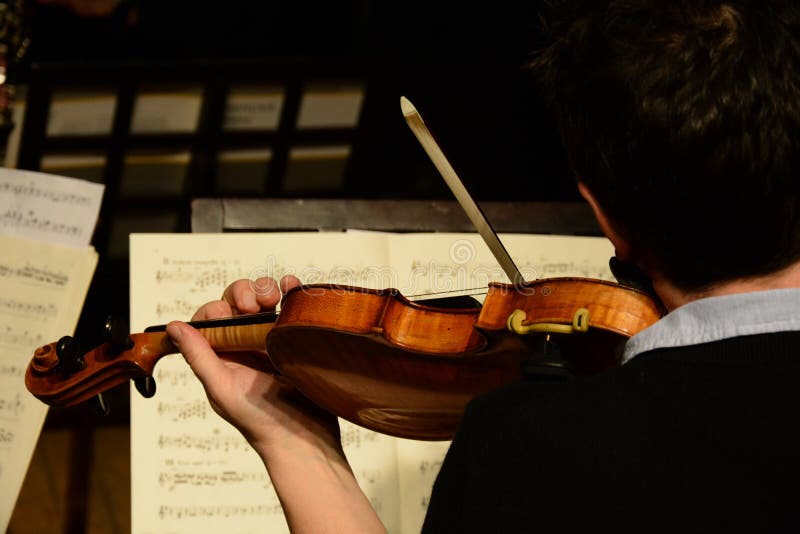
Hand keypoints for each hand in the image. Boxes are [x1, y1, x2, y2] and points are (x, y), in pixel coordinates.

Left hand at [166, 275, 386, 532]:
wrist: (306, 437)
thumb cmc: (262, 422)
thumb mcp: (223, 389)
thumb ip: (200, 357)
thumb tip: (173, 327)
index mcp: (221, 355)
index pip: (209, 317)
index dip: (218, 308)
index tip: (232, 312)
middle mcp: (244, 344)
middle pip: (236, 301)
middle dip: (244, 293)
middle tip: (254, 306)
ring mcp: (272, 339)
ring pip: (263, 298)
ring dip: (266, 288)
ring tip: (275, 298)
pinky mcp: (296, 337)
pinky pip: (291, 306)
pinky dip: (290, 289)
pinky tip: (291, 286)